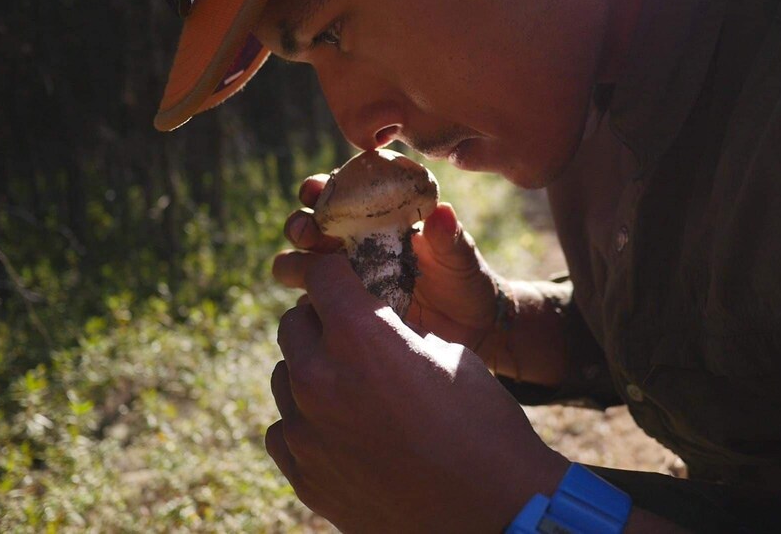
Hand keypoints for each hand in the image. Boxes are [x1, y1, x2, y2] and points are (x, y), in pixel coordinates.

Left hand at [266, 254, 568, 532]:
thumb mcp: (447, 355)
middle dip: (321, 320)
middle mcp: (320, 379)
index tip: (342, 277)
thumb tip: (372, 329)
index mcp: (360, 337)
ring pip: (285, 378)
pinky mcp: (305, 476)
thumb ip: (395, 335)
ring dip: (312, 372)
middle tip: (351, 334)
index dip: (334, 271)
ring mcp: (306, 433)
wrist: (495, 511)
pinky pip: (286, 431)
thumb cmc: (483, 426)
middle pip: (293, 325)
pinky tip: (344, 431)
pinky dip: (308, 423)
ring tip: (353, 389)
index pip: (320, 277)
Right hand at [272, 174, 499, 349]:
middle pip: (309, 227)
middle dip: (300, 224)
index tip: (314, 190)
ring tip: (299, 272)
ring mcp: (344, 279)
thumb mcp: (460, 256)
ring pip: (300, 265)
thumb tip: (443, 212)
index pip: (339, 194)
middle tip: (306, 231)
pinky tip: (312, 310)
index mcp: (376, 218)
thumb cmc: (464, 278)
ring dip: (293, 264)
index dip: (320, 188)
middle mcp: (352, 244)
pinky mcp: (343, 312)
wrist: (470, 327)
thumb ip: (449, 236)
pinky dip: (306, 306)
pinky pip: (312, 307)